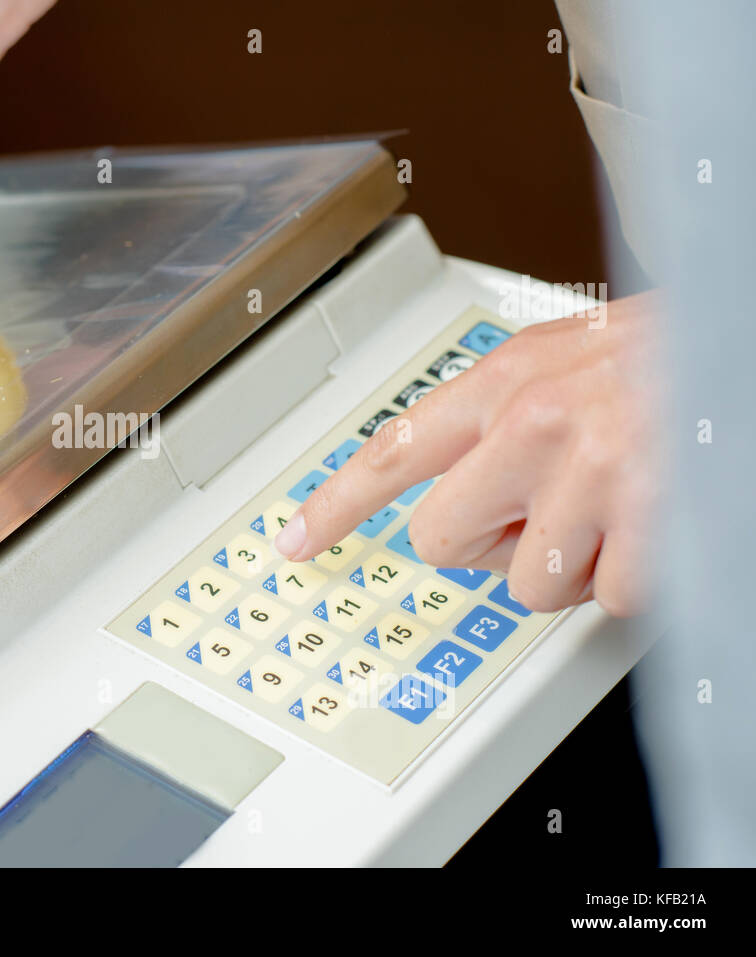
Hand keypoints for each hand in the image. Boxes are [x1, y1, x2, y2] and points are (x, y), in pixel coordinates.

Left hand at [273, 293, 663, 616]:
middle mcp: (537, 421)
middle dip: (487, 544)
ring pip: (525, 583)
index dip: (337, 503)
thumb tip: (464, 485)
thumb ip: (508, 415)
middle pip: (442, 541)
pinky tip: (659, 525)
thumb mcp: (576, 357)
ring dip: (569, 565)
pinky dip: (634, 579)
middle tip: (542, 515)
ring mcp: (594, 473)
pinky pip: (606, 600)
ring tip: (617, 508)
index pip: (394, 449)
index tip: (298, 540)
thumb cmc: (682, 349)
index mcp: (510, 376)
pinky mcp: (652, 522)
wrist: (753, 329)